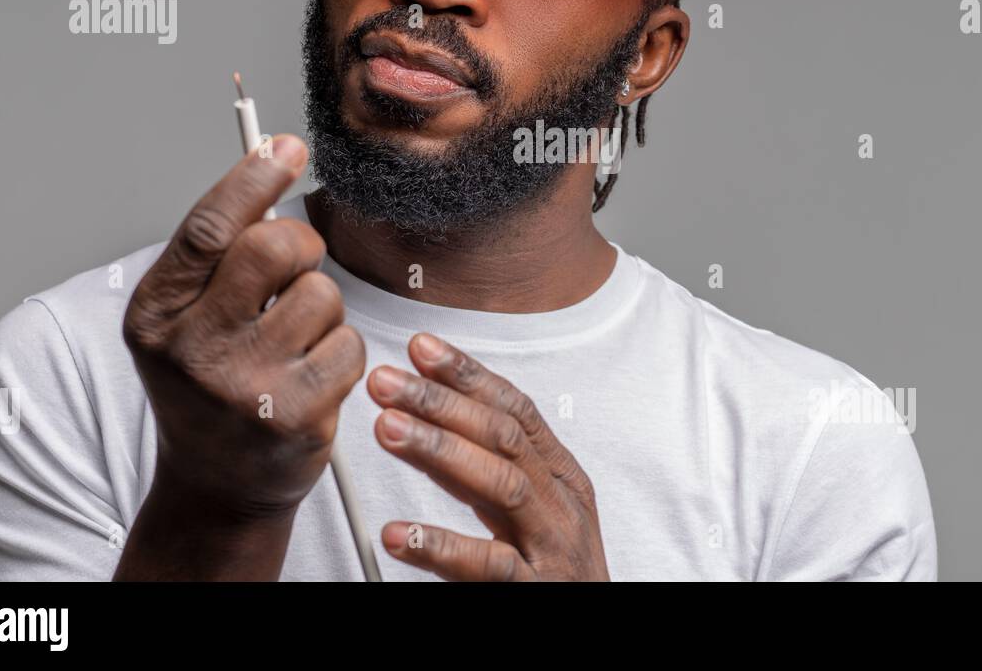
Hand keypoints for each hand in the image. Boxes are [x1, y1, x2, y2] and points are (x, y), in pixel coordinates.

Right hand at [116, 135, 365, 578]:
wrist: (217, 487)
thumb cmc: (211, 384)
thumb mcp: (187, 321)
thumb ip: (219, 255)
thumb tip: (275, 158)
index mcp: (155, 314)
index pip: (209, 228)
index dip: (254, 177)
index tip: (289, 145)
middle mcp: (191, 350)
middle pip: (274, 249)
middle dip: (302, 245)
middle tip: (298, 266)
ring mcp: (243, 388)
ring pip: (322, 294)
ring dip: (324, 308)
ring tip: (295, 342)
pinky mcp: (294, 418)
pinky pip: (350, 345)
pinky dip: (343, 353)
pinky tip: (313, 379)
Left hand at [366, 333, 609, 580]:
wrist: (596, 633)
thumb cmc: (556, 573)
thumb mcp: (536, 511)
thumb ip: (495, 467)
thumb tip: (434, 416)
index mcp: (561, 477)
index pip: (515, 409)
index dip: (468, 374)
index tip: (421, 348)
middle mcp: (562, 504)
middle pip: (502, 436)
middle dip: (440, 401)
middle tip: (386, 381)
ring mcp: (553, 548)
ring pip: (499, 484)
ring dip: (439, 450)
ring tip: (386, 429)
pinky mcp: (538, 593)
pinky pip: (489, 566)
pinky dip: (442, 547)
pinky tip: (399, 535)